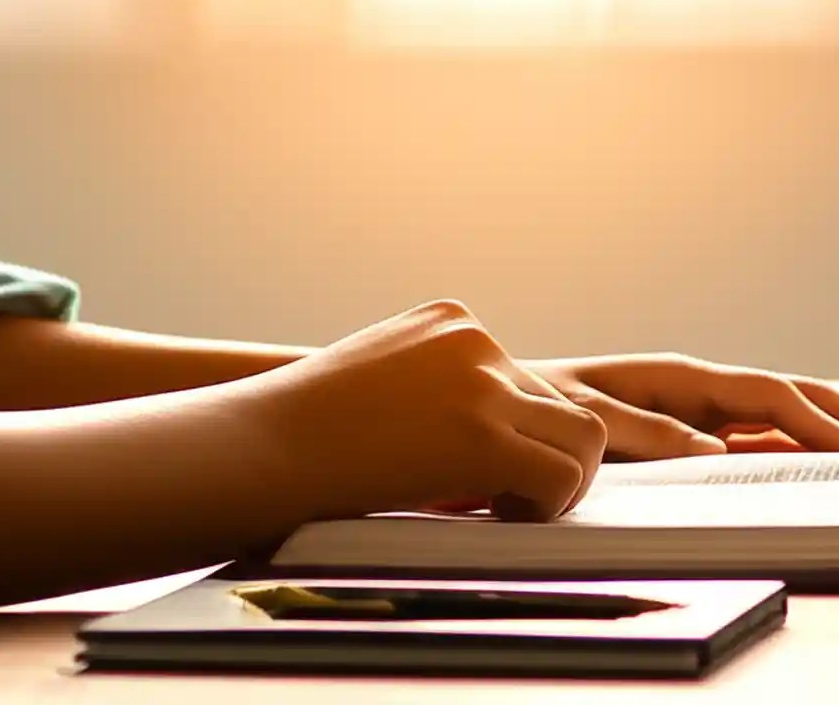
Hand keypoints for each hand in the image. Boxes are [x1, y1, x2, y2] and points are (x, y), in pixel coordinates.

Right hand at [255, 300, 606, 521]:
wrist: (255, 448)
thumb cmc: (301, 432)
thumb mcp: (379, 380)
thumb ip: (436, 389)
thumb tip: (491, 443)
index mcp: (450, 322)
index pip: (523, 381)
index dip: (508, 434)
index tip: (465, 469)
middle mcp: (474, 340)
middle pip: (558, 407)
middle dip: (538, 459)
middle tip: (496, 499)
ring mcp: (482, 384)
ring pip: (584, 437)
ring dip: (557, 484)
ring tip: (506, 510)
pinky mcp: (482, 436)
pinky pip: (562, 477)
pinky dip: (544, 508)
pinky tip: (494, 517)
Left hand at [523, 354, 838, 460]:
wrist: (500, 411)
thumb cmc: (535, 408)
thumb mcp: (583, 418)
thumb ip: (644, 431)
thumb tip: (713, 451)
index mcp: (679, 379)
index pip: (772, 398)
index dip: (824, 424)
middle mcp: (695, 392)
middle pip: (793, 401)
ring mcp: (692, 413)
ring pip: (779, 423)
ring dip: (832, 436)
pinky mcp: (681, 436)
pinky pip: (748, 444)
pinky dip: (790, 453)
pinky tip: (818, 468)